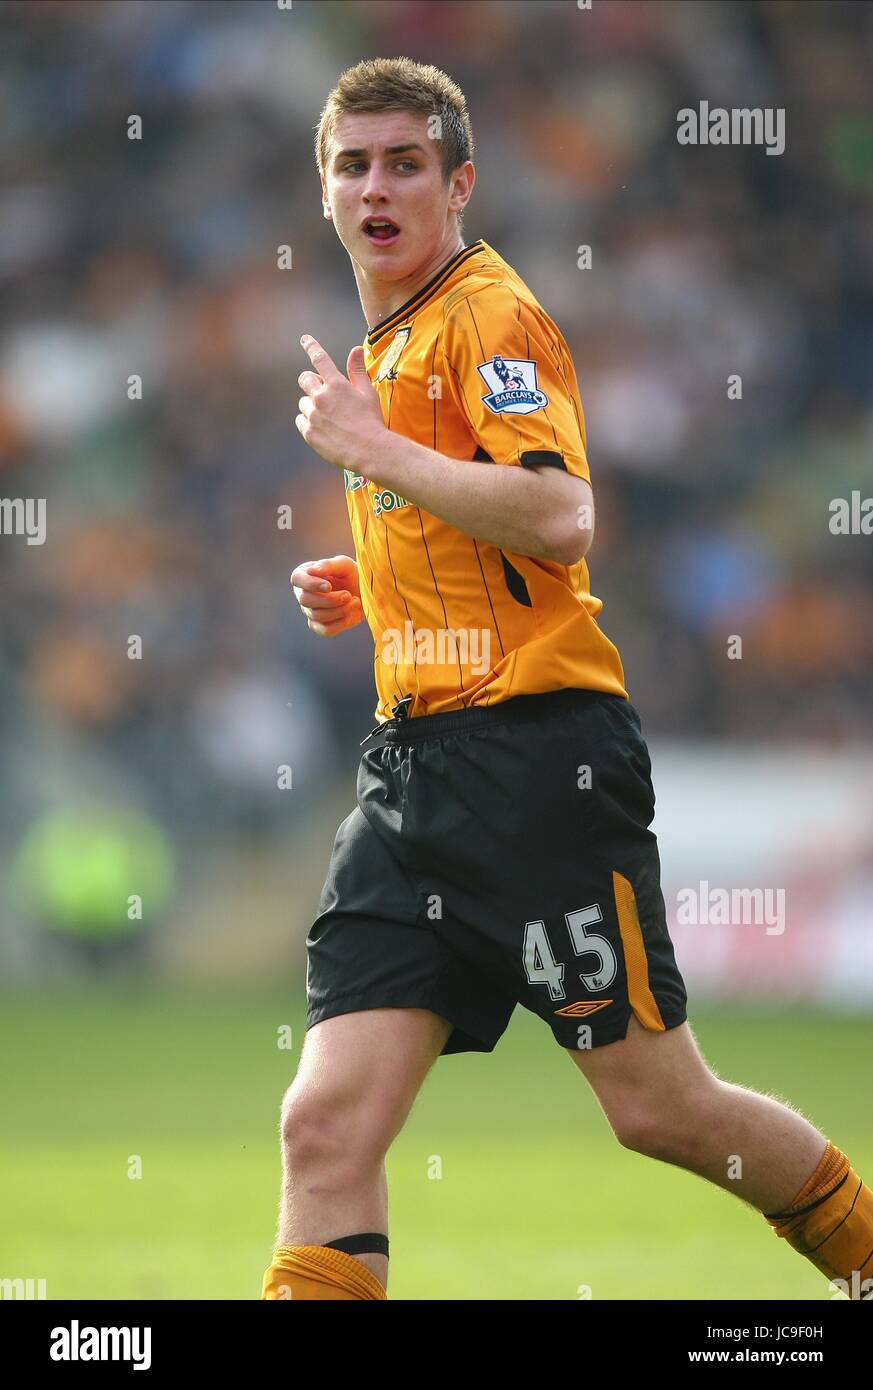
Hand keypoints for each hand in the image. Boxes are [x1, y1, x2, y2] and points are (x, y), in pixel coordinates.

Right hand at [290, 556, 363, 636]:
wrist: (365, 591)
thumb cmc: (351, 574)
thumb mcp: (343, 565)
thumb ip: (327, 566)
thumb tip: (310, 571)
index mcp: (304, 575)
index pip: (297, 579)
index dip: (311, 584)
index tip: (329, 586)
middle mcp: (303, 594)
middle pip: (306, 600)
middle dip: (329, 599)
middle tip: (348, 595)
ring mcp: (310, 612)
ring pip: (317, 615)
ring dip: (339, 610)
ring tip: (355, 601)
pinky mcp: (320, 626)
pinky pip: (325, 630)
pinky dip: (341, 623)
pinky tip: (351, 613)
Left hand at [296, 336, 385, 471]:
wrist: (369, 451)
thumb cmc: (371, 420)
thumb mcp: (367, 393)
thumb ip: (357, 371)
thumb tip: (356, 349)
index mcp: (337, 385)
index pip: (320, 359)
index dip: (311, 346)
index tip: (304, 339)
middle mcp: (321, 397)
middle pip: (304, 379)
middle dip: (311, 381)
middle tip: (322, 392)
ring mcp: (313, 415)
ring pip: (303, 403)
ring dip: (312, 405)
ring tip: (330, 418)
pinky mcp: (309, 432)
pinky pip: (301, 421)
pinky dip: (309, 422)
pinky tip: (324, 429)